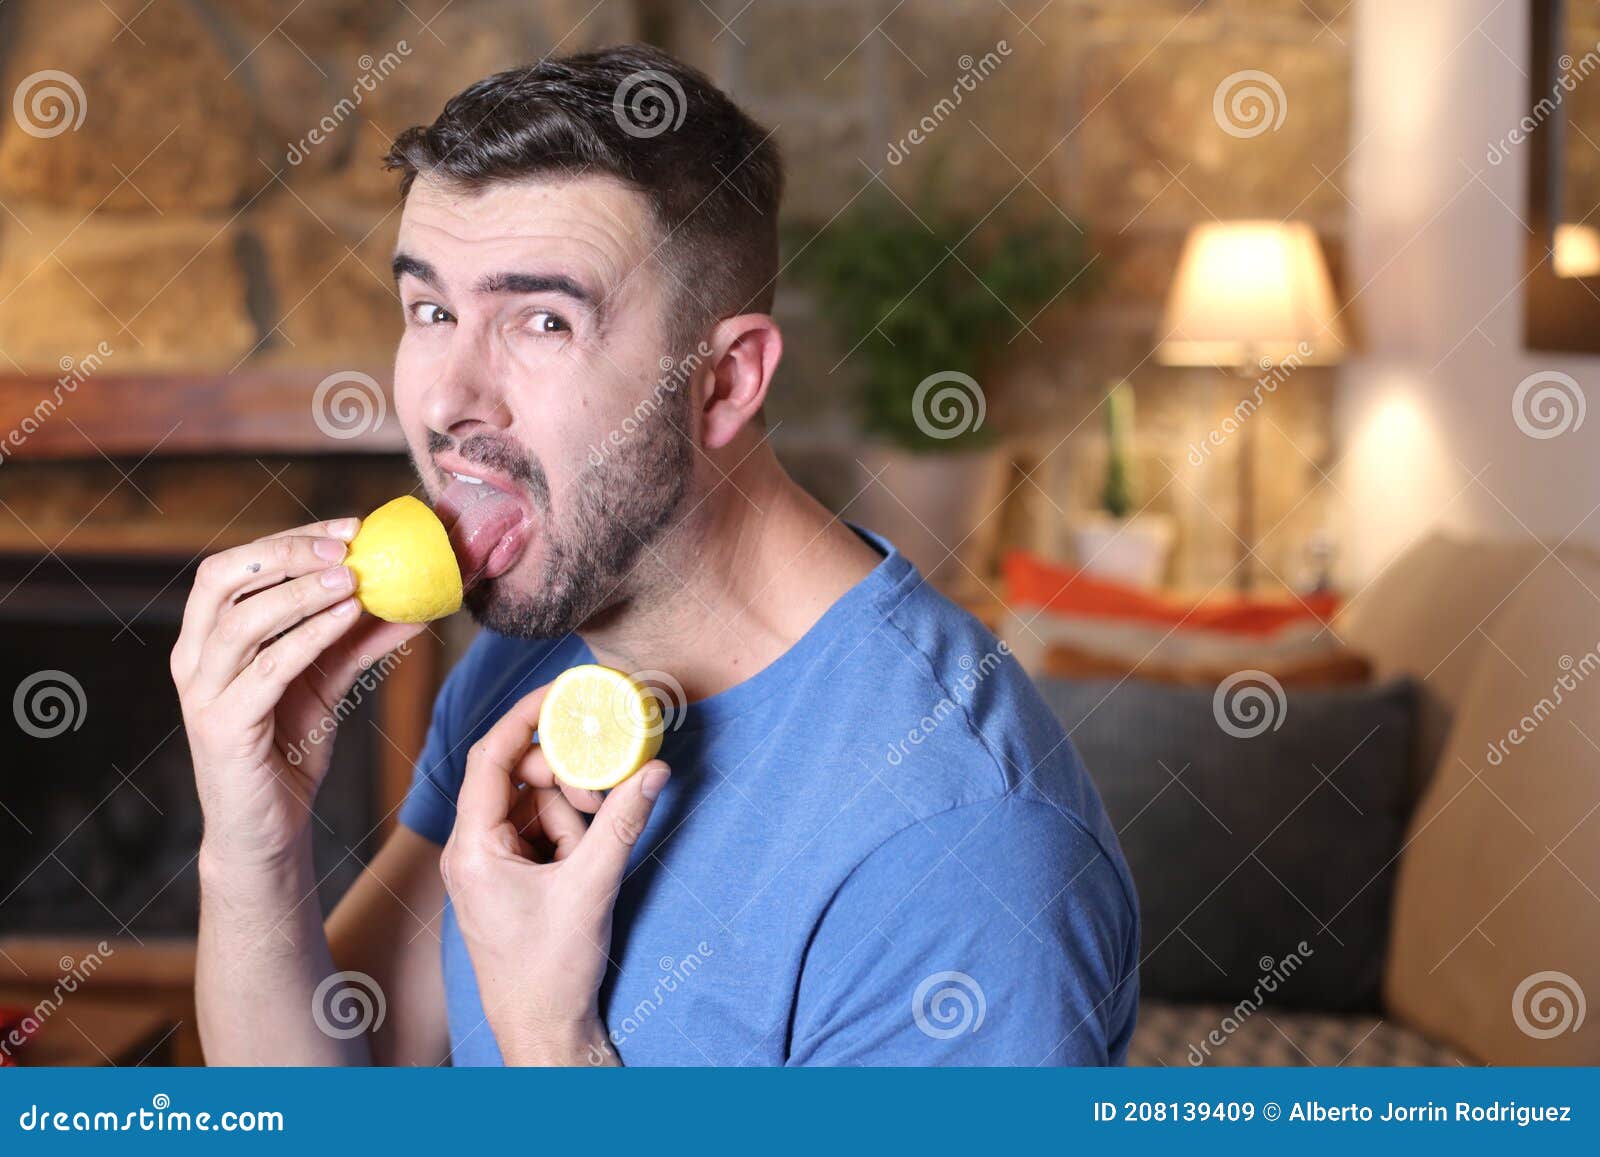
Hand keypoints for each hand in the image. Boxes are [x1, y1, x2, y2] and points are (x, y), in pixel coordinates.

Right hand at [171, 518, 425, 867]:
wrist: (268, 830)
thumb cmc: (288, 751)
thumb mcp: (327, 683)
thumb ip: (358, 641)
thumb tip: (414, 603)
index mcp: (208, 639)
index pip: (235, 567)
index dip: (289, 539)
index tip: (348, 527)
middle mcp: (194, 659)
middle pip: (225, 580)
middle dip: (287, 553)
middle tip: (347, 546)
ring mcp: (202, 693)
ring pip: (242, 622)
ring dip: (302, 593)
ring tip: (354, 578)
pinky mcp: (223, 727)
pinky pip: (267, 669)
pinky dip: (309, 637)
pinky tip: (347, 618)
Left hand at [440, 681, 670, 1065]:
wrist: (542, 1030)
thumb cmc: (549, 971)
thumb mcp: (591, 887)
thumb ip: (622, 823)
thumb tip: (654, 770)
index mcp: (473, 847)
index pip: (490, 756)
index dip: (526, 717)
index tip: (562, 692)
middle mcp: (471, 849)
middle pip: (519, 777)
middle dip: (565, 782)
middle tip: (598, 800)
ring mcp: (489, 863)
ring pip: (535, 804)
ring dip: (571, 818)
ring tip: (586, 859)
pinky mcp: (508, 876)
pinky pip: (540, 831)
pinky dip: (568, 837)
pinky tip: (582, 865)